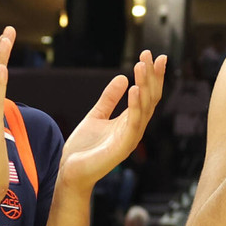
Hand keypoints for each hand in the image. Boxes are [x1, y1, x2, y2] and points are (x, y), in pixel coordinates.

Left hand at [59, 51, 165, 191]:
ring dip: (145, 85)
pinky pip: (133, 123)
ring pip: (144, 108)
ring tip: (142, 65)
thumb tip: (122, 78)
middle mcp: (135, 129)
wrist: (71, 172)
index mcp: (130, 121)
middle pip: (149, 98)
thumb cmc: (84, 148)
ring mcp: (131, 138)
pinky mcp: (123, 147)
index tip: (154, 56)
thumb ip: (109, 99)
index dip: (151, 76)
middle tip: (149, 54)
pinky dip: (135, 106)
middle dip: (151, 76)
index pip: (146, 95)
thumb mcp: (96, 115)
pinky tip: (135, 89)